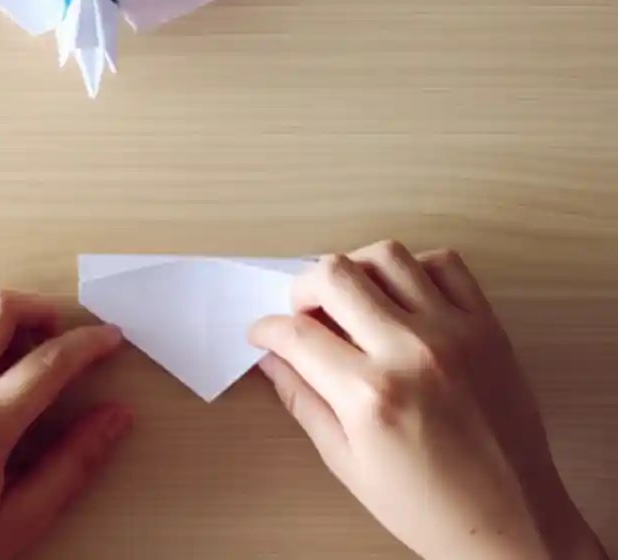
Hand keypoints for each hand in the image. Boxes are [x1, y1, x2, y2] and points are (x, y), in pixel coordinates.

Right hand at [251, 241, 606, 559]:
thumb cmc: (428, 505)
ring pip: (386, 255)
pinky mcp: (488, 327)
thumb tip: (271, 358)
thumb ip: (303, 400)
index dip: (266, 329)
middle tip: (304, 316)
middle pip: (333, 274)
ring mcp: (455, 332)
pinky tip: (402, 300)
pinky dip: (414, 269)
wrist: (512, 520)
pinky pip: (445, 263)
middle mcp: (410, 352)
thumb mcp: (347, 462)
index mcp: (369, 395)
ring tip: (352, 303)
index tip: (263, 334)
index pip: (296, 333)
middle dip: (302, 290)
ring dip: (356, 271)